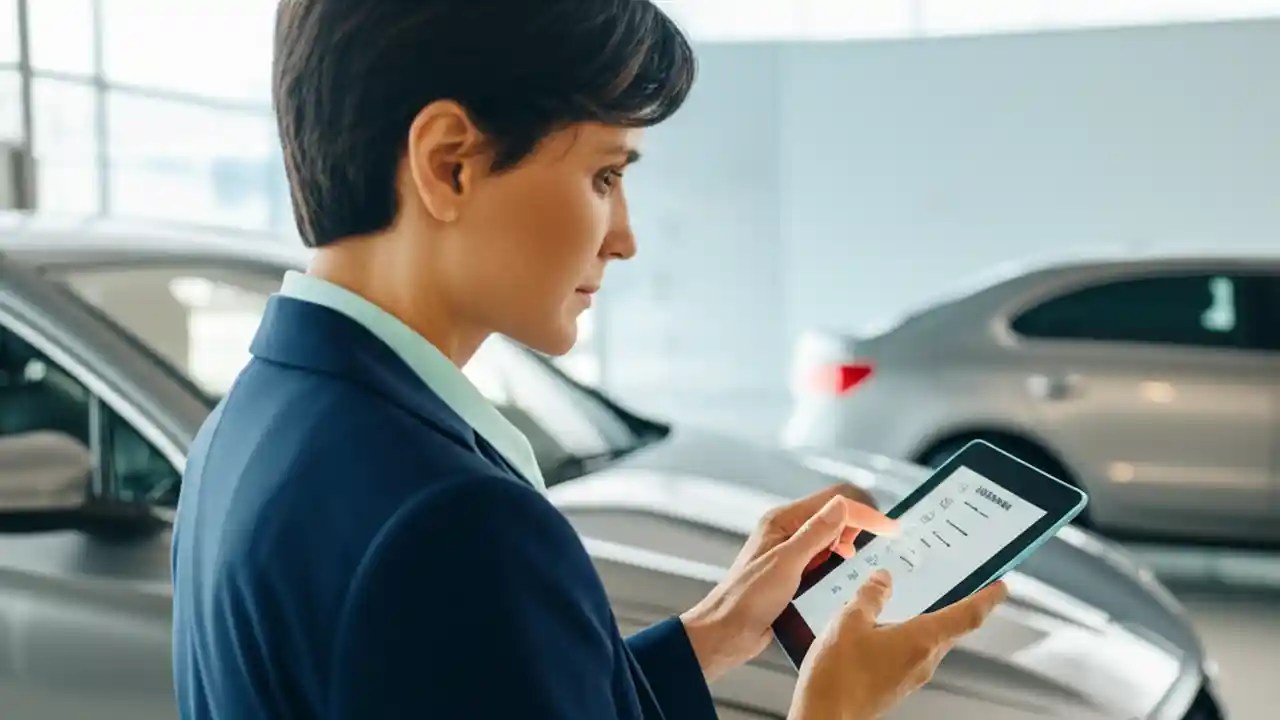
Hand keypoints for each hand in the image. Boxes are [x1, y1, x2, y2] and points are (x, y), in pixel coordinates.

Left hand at [680, 484, 897, 681]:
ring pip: (831, 536)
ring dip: (848, 544)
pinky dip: (838, 560)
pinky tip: (843, 572)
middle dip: (858, 526)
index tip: (890, 528)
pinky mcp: (794, 571)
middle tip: (876, 546)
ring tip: (855, 561)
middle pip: (834, 515)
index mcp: (783, 521)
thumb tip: (843, 505)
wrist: (726, 632)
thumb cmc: (747, 598)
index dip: (864, 512)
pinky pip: (824, 558)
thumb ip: (815, 534)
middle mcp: (788, 531)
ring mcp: (791, 551)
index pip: (833, 501)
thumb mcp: (786, 564)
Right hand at [790, 572, 1007, 719]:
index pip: (967, 616)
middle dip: (956, 607)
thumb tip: (883, 579)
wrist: (825, 716)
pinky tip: (884, 631)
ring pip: (928, 642)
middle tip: (960, 586)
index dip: (987, 598)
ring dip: (927, 622)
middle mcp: (924, 660)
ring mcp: (912, 676)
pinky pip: (911, 654)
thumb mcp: (849, 622)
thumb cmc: (838, 675)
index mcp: (921, 640)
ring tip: (911, 602)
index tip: (1001, 586)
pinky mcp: (897, 685)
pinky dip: (907, 637)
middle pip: (951, 629)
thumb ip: (870, 597)